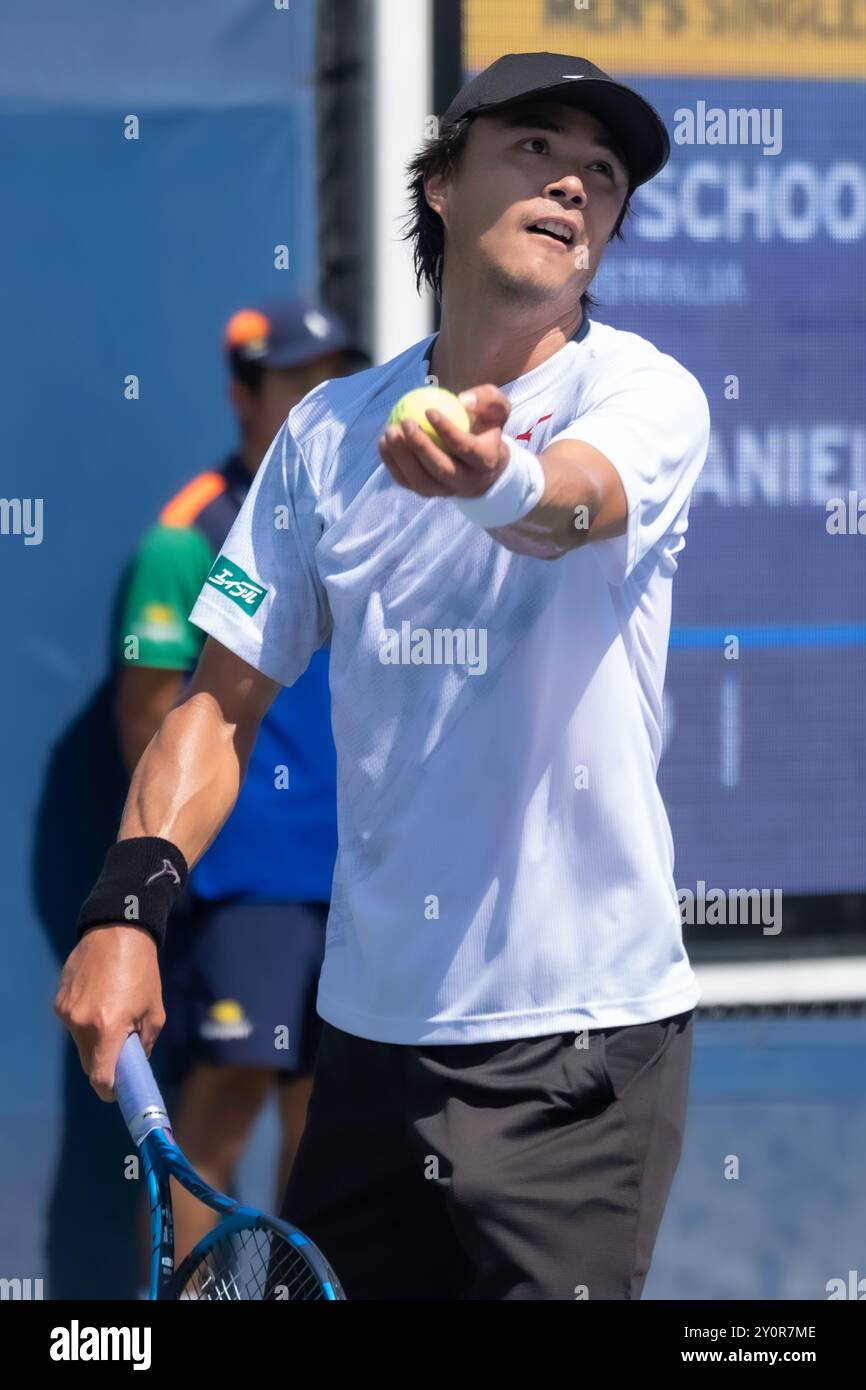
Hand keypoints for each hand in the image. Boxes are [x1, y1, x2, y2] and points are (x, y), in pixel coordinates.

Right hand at [54, 926, 164, 1099]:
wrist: (117, 931)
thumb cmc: (142, 971)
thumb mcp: (155, 1010)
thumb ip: (145, 1043)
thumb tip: (136, 1063)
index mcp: (106, 1029)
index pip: (99, 1077)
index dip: (109, 1089)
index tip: (118, 1091)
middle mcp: (80, 1024)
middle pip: (88, 1063)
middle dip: (105, 1064)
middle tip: (122, 1053)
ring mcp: (66, 1012)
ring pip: (80, 1043)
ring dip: (96, 1040)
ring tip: (114, 1014)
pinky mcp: (59, 1001)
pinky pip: (73, 1023)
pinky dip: (86, 1021)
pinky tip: (100, 1000)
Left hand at [379, 384, 510, 498]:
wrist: (482, 465)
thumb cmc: (486, 428)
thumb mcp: (496, 409)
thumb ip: (487, 399)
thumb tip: (462, 399)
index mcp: (485, 461)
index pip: (465, 448)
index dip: (446, 430)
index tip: (428, 410)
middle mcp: (465, 482)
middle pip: (440, 468)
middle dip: (420, 445)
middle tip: (405, 422)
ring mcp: (445, 491)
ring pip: (420, 480)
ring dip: (401, 456)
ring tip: (390, 430)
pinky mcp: (427, 493)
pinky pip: (406, 482)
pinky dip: (392, 463)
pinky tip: (383, 442)